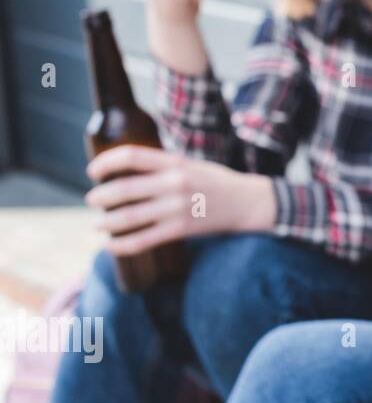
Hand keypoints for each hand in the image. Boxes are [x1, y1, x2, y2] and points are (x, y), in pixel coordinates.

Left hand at [85, 146, 274, 255]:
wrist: (249, 202)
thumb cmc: (217, 182)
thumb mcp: (191, 164)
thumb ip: (162, 167)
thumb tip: (124, 173)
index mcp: (176, 163)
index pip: (132, 156)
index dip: (106, 162)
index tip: (93, 170)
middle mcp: (175, 184)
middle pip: (124, 189)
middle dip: (100, 196)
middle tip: (92, 200)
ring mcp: (178, 208)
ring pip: (129, 217)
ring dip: (106, 222)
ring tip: (98, 224)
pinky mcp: (182, 229)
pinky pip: (144, 240)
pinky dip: (123, 245)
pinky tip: (112, 246)